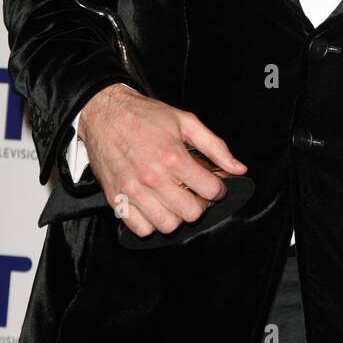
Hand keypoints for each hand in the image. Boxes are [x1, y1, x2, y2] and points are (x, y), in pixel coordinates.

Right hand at [78, 83, 247, 239]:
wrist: (103, 113)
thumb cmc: (144, 115)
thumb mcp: (186, 121)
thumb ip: (216, 147)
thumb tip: (239, 168)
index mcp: (173, 156)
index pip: (211, 191)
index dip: (219, 189)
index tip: (214, 185)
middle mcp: (153, 177)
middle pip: (192, 212)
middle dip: (200, 203)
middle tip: (195, 192)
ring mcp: (132, 191)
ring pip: (168, 225)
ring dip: (176, 215)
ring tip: (174, 199)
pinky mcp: (116, 199)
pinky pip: (141, 229)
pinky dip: (151, 223)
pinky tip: (154, 206)